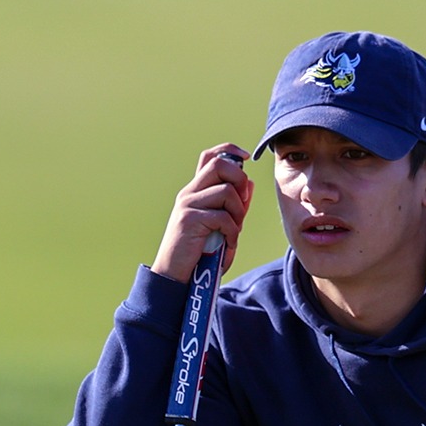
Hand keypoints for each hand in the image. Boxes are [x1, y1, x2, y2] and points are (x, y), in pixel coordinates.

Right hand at [151, 145, 252, 282]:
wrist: (175, 275)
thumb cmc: (199, 253)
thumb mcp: (219, 225)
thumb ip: (233, 205)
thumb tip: (250, 183)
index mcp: (195, 191)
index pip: (209, 156)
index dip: (229, 150)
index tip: (246, 157)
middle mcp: (189, 193)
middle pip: (220, 165)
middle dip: (240, 181)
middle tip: (241, 204)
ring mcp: (188, 205)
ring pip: (227, 192)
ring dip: (239, 213)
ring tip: (233, 232)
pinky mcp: (190, 220)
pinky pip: (224, 218)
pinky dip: (233, 233)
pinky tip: (227, 244)